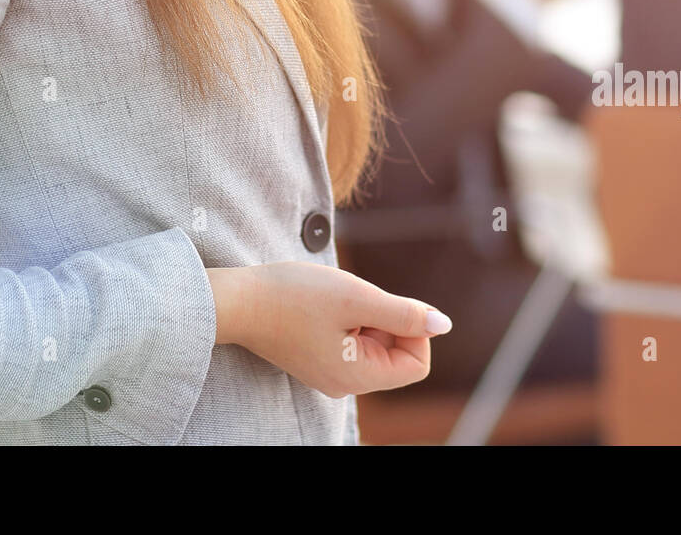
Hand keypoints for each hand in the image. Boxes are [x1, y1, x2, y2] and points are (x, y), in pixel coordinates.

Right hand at [208, 262, 451, 397]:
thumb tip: (444, 325)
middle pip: (395, 353)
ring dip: (366, 314)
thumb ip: (403, 313)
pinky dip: (348, 316)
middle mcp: (345, 383)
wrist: (237, 300)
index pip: (416, 363)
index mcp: (357, 377)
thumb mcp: (356, 297)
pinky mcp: (316, 355)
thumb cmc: (294, 296)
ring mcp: (329, 371)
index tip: (383, 304)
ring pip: (373, 342)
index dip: (412, 329)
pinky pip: (351, 338)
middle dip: (386, 318)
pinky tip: (323, 303)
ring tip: (335, 299)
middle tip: (354, 298)